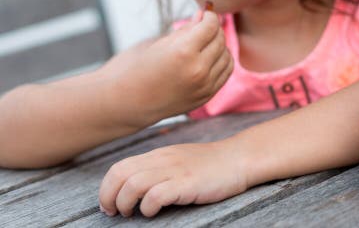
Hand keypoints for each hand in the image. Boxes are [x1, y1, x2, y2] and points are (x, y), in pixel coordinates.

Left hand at [98, 140, 246, 216]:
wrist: (240, 159)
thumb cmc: (211, 165)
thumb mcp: (179, 160)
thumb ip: (158, 168)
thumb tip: (134, 187)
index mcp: (159, 155)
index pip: (119, 167)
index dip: (107, 188)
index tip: (110, 205)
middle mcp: (163, 160)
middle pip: (120, 174)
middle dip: (109, 197)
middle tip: (116, 213)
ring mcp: (175, 170)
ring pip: (133, 183)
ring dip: (125, 203)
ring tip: (132, 214)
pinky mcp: (187, 183)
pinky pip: (156, 195)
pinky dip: (148, 207)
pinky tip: (154, 212)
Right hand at [103, 11, 232, 125]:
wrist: (125, 103)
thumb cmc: (136, 68)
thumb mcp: (159, 43)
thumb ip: (185, 30)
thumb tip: (204, 14)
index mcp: (183, 52)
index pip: (210, 26)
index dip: (209, 16)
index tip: (204, 14)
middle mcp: (197, 70)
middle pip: (220, 40)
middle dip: (214, 29)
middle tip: (204, 26)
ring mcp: (204, 86)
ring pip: (227, 56)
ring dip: (219, 45)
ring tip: (205, 42)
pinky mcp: (206, 96)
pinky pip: (225, 72)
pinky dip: (222, 61)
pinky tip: (210, 57)